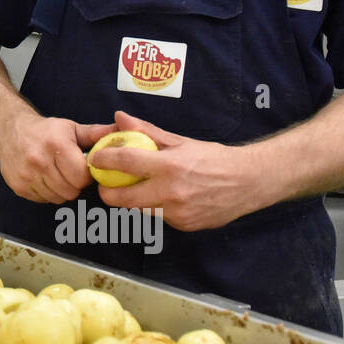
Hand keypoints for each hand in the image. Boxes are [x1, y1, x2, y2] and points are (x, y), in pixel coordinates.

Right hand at [0, 111, 116, 204]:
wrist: (10, 129)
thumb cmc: (44, 131)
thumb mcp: (71, 128)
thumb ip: (96, 133)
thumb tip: (120, 132)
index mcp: (56, 145)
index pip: (80, 177)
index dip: (86, 176)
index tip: (84, 169)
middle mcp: (39, 161)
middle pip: (70, 191)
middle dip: (75, 184)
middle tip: (70, 173)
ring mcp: (27, 175)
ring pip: (57, 198)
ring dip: (61, 190)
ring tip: (57, 174)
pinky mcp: (18, 186)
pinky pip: (43, 200)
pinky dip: (47, 193)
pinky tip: (45, 178)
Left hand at [89, 111, 273, 230]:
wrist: (249, 182)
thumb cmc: (213, 158)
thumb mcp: (180, 141)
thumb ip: (147, 131)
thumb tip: (120, 117)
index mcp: (169, 166)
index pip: (125, 162)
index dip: (104, 160)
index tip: (94, 159)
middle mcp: (171, 192)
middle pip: (122, 199)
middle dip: (108, 192)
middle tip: (106, 184)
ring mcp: (178, 213)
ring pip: (140, 211)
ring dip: (133, 201)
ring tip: (137, 188)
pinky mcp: (184, 226)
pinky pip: (159, 218)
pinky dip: (155, 208)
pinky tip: (164, 198)